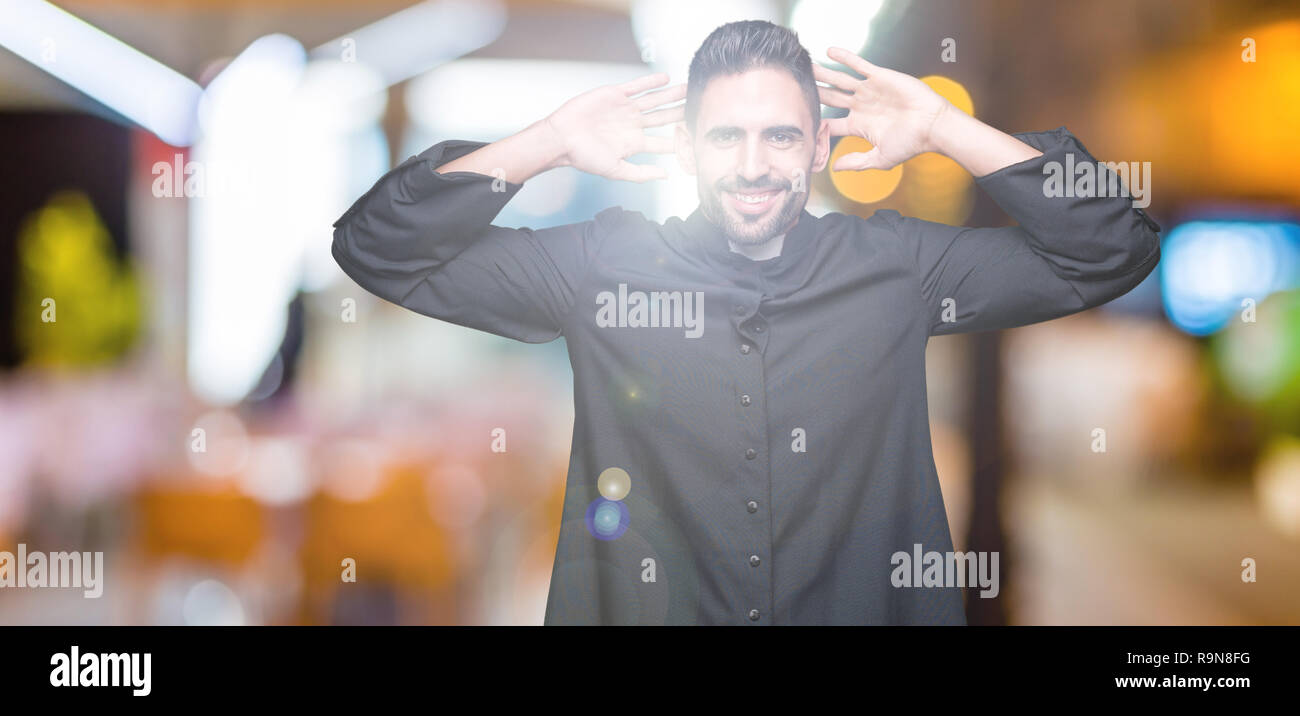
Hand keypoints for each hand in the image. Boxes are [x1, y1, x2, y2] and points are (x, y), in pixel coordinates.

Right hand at [542, 73, 684, 181]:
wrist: (562, 139)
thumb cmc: (584, 157)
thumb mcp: (616, 170)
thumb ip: (641, 173)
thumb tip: (666, 176)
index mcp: (634, 144)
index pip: (663, 143)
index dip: (679, 140)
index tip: (696, 138)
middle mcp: (632, 125)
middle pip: (663, 118)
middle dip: (680, 113)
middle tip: (699, 107)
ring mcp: (625, 109)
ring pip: (654, 100)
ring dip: (671, 94)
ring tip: (688, 88)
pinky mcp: (615, 95)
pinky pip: (636, 86)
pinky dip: (650, 82)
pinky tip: (665, 78)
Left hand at [814, 47, 953, 170]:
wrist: (931, 126)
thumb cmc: (910, 144)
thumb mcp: (879, 158)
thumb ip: (856, 162)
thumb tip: (834, 169)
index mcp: (858, 126)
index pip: (830, 124)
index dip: (816, 124)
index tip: (800, 124)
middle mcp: (860, 106)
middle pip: (830, 98)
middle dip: (813, 93)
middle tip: (795, 86)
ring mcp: (868, 91)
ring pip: (839, 80)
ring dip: (823, 73)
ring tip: (805, 66)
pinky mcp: (879, 77)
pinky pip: (859, 65)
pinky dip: (844, 58)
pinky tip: (829, 51)